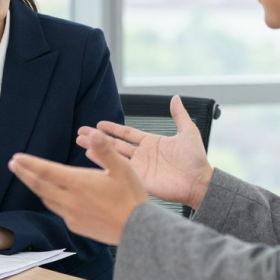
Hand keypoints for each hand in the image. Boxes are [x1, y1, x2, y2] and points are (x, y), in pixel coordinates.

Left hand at [9, 129, 146, 244]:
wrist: (137, 230)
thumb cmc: (132, 197)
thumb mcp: (122, 168)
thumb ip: (105, 149)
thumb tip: (93, 133)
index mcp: (78, 183)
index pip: (46, 171)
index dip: (29, 164)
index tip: (16, 158)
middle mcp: (70, 200)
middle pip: (39, 185)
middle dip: (25, 173)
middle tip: (14, 164)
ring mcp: (71, 215)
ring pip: (46, 199)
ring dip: (35, 187)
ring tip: (29, 178)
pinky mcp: (76, 226)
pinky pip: (57, 210)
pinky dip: (50, 200)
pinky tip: (52, 197)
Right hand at [77, 95, 212, 209]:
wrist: (199, 181)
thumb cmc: (196, 159)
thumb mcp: (188, 132)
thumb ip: (179, 115)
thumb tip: (175, 98)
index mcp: (151, 143)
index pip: (127, 133)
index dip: (113, 128)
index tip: (98, 124)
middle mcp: (142, 155)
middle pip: (115, 144)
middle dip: (98, 137)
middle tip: (81, 132)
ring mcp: (139, 167)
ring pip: (113, 156)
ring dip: (97, 148)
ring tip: (81, 142)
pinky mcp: (138, 179)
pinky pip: (119, 170)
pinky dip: (104, 163)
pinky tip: (91, 157)